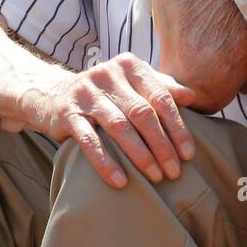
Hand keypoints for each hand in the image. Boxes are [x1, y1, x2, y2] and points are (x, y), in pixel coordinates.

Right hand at [0, 53, 198, 188]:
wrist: (52, 94)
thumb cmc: (104, 93)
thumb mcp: (132, 84)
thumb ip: (161, 87)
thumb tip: (193, 96)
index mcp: (129, 65)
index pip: (160, 97)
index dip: (177, 127)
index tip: (188, 154)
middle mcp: (108, 74)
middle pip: (142, 113)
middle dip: (162, 145)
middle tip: (174, 172)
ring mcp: (86, 92)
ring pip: (119, 126)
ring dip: (140, 155)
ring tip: (155, 177)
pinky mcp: (67, 112)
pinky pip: (89, 140)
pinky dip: (106, 162)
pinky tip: (120, 181)